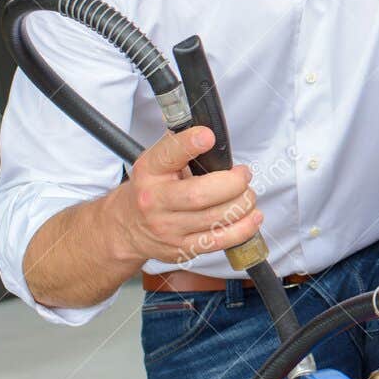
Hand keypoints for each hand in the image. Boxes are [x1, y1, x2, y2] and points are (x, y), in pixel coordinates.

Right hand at [110, 126, 260, 264]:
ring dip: (243, 203)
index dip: (189, 144)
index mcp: (149, 172)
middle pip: (200, 194)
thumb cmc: (150, 189)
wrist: (126, 227)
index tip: (208, 136)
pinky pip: (220, 240)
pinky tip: (253, 216)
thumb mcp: (155, 162)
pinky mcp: (182, 248)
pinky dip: (243, 228)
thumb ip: (181, 147)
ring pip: (215, 217)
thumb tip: (210, 130)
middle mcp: (155, 201)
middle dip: (232, 183)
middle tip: (243, 175)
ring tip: (248, 195)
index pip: (168, 155)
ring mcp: (168, 228)